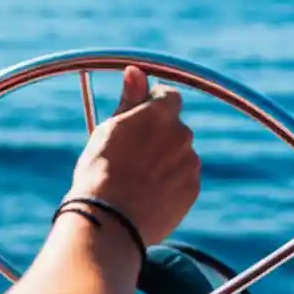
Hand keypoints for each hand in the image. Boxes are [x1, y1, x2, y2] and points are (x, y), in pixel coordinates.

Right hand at [68, 66, 200, 244]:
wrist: (110, 223)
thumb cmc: (100, 173)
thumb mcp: (109, 129)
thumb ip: (129, 99)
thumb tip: (135, 71)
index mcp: (160, 114)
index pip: (168, 96)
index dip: (154, 106)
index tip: (139, 120)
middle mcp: (182, 134)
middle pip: (175, 127)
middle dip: (159, 136)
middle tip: (132, 155)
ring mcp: (190, 163)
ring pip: (180, 153)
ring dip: (166, 160)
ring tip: (137, 180)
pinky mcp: (193, 189)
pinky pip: (184, 178)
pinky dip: (171, 182)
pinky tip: (148, 194)